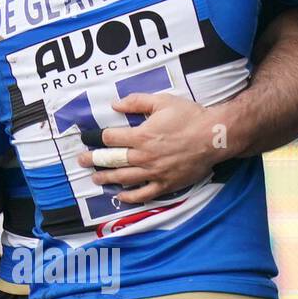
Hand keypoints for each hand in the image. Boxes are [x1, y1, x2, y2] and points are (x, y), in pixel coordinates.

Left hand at [76, 92, 231, 204]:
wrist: (216, 136)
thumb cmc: (190, 117)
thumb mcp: (162, 101)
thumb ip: (136, 102)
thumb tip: (115, 104)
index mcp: (141, 135)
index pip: (110, 138)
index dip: (95, 138)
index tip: (86, 139)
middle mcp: (144, 156)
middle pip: (112, 160)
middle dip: (94, 160)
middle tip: (81, 161)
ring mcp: (154, 172)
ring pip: (124, 178)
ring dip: (107, 179)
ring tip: (95, 178)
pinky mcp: (166, 184)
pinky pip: (144, 194)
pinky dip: (130, 196)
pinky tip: (120, 196)